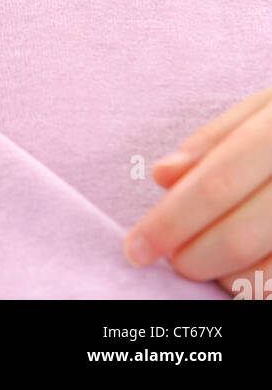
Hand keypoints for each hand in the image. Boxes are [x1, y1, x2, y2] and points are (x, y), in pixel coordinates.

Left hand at [123, 85, 271, 296]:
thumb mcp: (260, 110)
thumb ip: (211, 142)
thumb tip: (162, 176)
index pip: (217, 183)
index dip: (171, 220)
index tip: (135, 248)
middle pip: (244, 232)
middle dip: (197, 256)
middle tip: (175, 261)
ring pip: (271, 269)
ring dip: (229, 276)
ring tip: (211, 262)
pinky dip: (261, 283)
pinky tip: (246, 271)